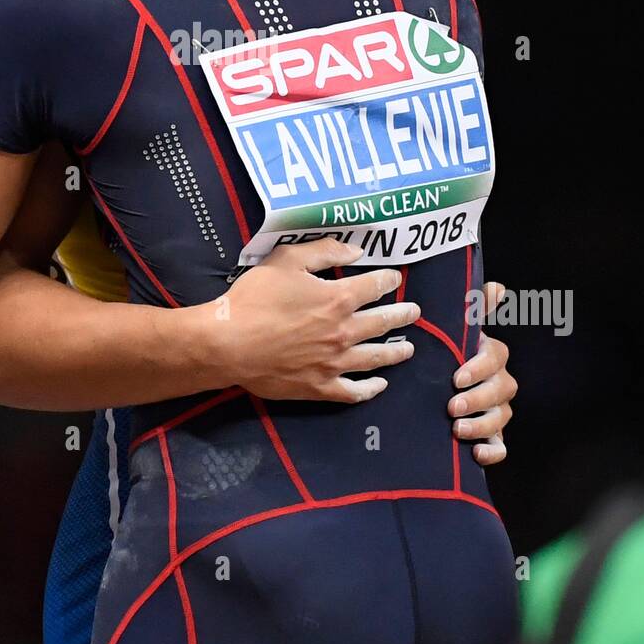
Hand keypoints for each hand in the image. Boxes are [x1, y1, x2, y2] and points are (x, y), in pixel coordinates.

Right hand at [219, 238, 420, 403]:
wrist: (229, 343)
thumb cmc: (255, 298)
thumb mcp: (286, 260)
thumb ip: (324, 251)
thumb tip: (357, 251)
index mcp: (338, 299)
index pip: (374, 286)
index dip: (388, 279)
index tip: (394, 278)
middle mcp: (345, 332)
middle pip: (383, 322)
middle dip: (402, 315)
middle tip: (414, 312)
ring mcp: (335, 364)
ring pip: (375, 358)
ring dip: (396, 352)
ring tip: (409, 348)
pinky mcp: (320, 387)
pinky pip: (353, 391)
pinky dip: (370, 389)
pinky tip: (380, 385)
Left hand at [447, 281, 516, 464]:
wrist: (424, 390)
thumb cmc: (441, 355)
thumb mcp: (448, 331)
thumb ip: (471, 309)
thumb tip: (498, 287)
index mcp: (487, 355)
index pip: (496, 356)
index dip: (480, 367)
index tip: (456, 377)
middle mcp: (496, 382)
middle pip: (501, 389)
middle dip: (478, 398)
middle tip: (451, 406)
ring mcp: (495, 410)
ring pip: (502, 417)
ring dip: (482, 424)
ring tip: (457, 429)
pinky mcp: (490, 436)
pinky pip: (501, 447)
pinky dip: (493, 451)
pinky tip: (477, 454)